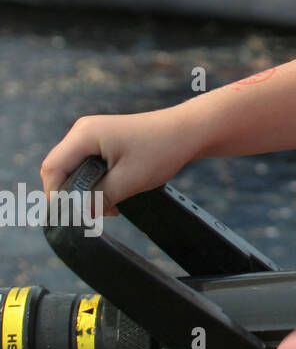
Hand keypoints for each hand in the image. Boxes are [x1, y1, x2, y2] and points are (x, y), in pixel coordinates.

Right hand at [40, 109, 201, 213]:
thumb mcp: (127, 182)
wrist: (189, 131)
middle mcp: (84, 131)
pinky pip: (88, 165)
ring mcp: (93, 134)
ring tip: (111, 206)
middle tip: (96, 212)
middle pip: (60, 169)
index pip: (52, 169)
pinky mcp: (104, 141)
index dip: (56, 196)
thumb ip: (96, 200)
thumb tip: (75, 218)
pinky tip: (114, 195)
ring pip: (75, 169)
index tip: (72, 216)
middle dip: (74, 195)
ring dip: (88, 191)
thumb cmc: (162, 149)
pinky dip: (97, 182)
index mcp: (84, 134)